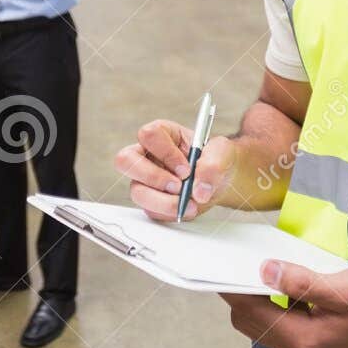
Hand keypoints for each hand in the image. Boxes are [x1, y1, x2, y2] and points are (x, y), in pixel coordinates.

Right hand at [115, 120, 236, 220]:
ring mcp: (144, 179)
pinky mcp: (150, 201)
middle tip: (179, 186)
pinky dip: (170, 213)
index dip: (165, 153)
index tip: (187, 169)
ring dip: (163, 201)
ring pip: (136, 191)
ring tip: (189, 204)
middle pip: (125, 160)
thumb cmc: (216, 159)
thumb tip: (199, 190)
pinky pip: (150, 210)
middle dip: (153, 177)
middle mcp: (146, 155)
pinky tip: (188, 208)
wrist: (221, 180)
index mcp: (162, 134)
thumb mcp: (222, 153)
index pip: (149, 135)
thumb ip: (213, 165)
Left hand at [219, 262, 347, 347]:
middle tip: (237, 263)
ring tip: (259, 270)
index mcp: (301, 340)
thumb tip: (265, 271)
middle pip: (251, 323)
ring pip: (264, 324)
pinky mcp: (314, 343)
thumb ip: (302, 282)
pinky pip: (282, 323)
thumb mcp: (344, 289)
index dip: (232, 289)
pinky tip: (284, 283)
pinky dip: (274, 304)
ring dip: (257, 299)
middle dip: (239, 294)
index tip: (221, 265)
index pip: (250, 314)